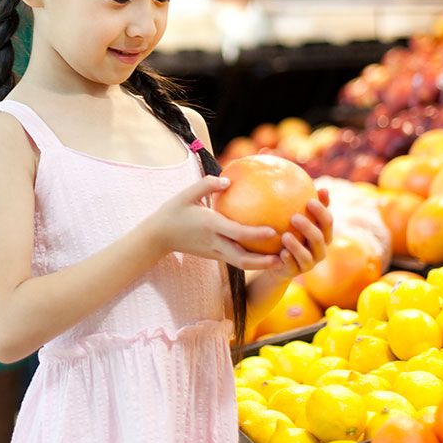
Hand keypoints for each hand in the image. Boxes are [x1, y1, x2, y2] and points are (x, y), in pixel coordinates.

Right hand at [146, 176, 282, 271]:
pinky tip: (262, 252)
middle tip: (283, 258)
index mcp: (210, 226)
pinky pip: (235, 259)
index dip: (255, 234)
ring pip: (240, 263)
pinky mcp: (213, 255)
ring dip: (260, 264)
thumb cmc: (173, 211)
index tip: (273, 231)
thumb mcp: (186, 194)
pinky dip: (250, 259)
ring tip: (280, 260)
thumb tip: (228, 179)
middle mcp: (214, 242)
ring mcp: (214, 252)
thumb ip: (207, 185)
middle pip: (242, 259)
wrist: (158, 236)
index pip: (236, 233)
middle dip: (263, 261)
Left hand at [268, 190, 332, 280]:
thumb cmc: (290, 232)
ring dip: (297, 246)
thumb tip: (308, 181)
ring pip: (307, 256)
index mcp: (323, 234)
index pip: (328, 222)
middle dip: (308, 228)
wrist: (278, 261)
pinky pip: (293, 267)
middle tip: (294, 217)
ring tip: (285, 236)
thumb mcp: (297, 218)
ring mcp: (309, 263)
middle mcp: (320, 250)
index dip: (321, 212)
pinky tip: (280, 252)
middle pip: (319, 238)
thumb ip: (305, 203)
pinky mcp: (295, 273)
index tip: (310, 200)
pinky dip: (288, 260)